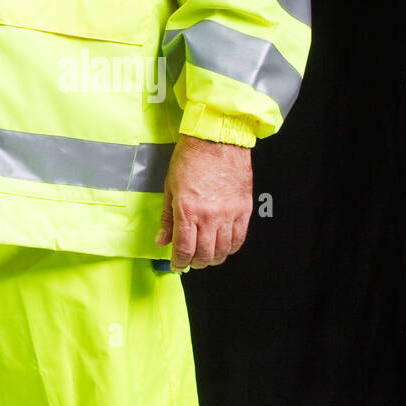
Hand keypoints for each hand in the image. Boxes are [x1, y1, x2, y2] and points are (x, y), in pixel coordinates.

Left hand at [155, 134, 252, 270]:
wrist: (216, 139)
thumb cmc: (190, 157)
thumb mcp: (169, 186)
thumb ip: (167, 217)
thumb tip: (162, 240)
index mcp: (187, 209)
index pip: (184, 248)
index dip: (178, 262)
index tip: (176, 265)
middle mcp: (210, 215)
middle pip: (205, 255)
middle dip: (195, 263)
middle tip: (189, 261)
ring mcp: (229, 214)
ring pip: (223, 251)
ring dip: (213, 258)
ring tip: (205, 255)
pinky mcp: (244, 210)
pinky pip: (239, 239)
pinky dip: (230, 248)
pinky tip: (222, 246)